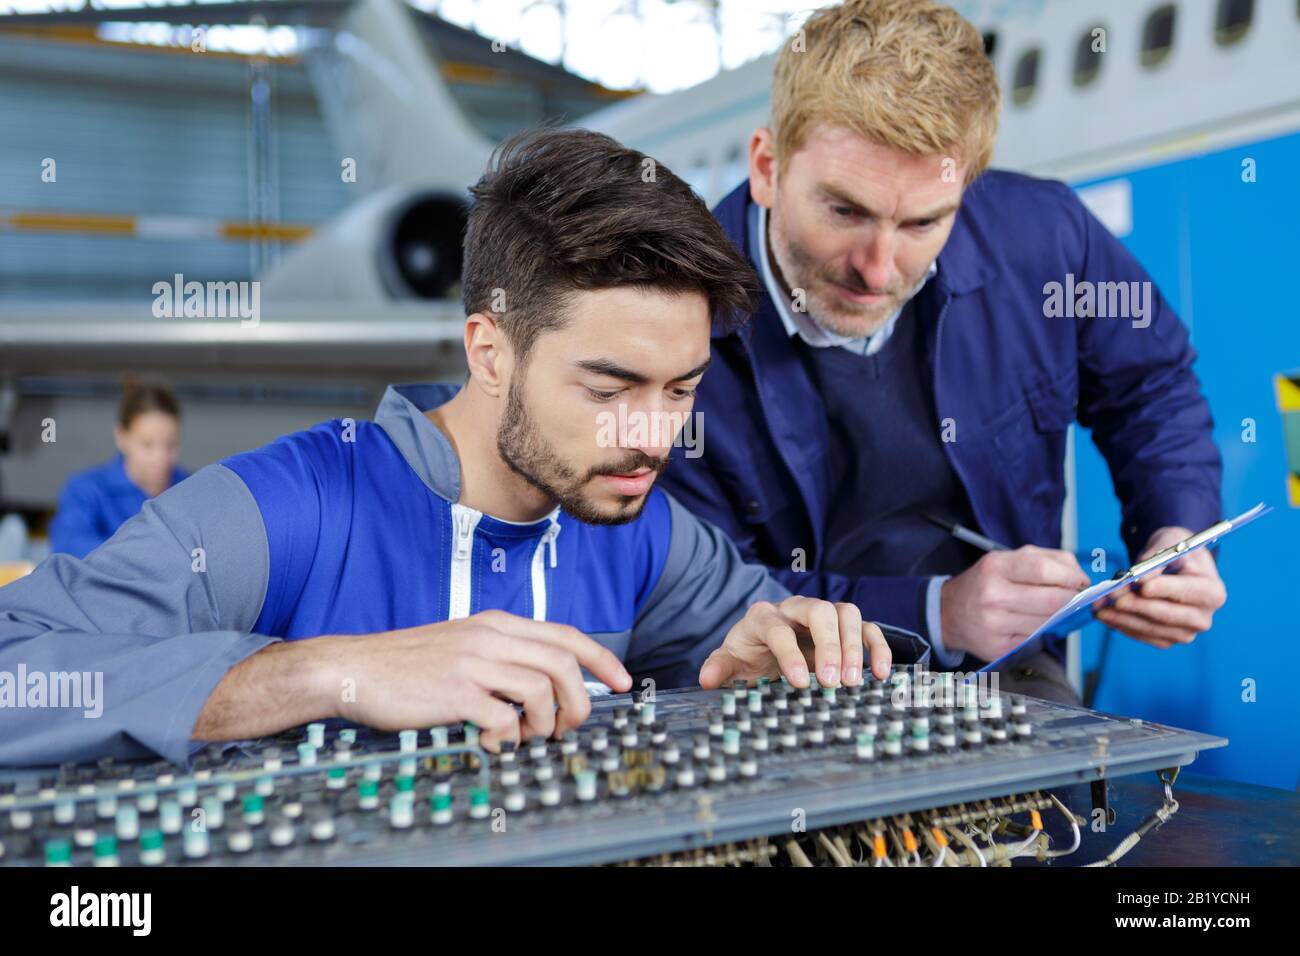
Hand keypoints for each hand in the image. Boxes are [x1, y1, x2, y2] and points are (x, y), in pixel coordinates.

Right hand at [323, 610, 631, 749]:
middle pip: (564, 663)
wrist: (353, 669)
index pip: (566, 635)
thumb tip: (547, 685)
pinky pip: (505, 719)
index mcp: (497, 625)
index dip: (601, 659)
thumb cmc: (408, 665)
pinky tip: (490, 742)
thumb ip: (504, 656)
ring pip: (543, 690)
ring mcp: (474, 663)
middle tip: (564, 728)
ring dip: (544, 724)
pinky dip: (508, 739)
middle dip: (578, 702)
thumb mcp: (463, 645)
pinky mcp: (456, 692)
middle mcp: (491, 637)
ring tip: (523, 736)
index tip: (622, 682)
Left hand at [698, 595, 890, 689]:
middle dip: (829, 645)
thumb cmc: (749, 657)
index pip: (778, 628)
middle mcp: (795, 609)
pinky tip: (881, 673)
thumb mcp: (731, 665)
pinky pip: (867, 627)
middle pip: (818, 610)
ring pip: (845, 613)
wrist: (765, 650)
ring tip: (853, 682)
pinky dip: (877, 647)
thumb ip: (720, 669)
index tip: (800, 683)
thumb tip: (709, 679)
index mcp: (763, 617)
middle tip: (832, 683)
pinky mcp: (843, 628)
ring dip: (853, 646)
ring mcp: (822, 615)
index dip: (789, 653)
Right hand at [940, 545, 1090, 662]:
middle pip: (1052, 601)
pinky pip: (1038, 640)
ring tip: (1058, 610)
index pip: (1043, 570)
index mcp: (996, 567)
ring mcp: (996, 625)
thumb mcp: (1006, 559)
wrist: (947, 613)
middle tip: (1077, 598)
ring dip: (1063, 617)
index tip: (1080, 581)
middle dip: (1073, 599)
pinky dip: (1046, 632)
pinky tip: (1038, 623)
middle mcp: (993, 596)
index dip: (1070, 576)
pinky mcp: (1000, 648)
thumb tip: (1081, 579)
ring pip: (1050, 623)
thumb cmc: (985, 582)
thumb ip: (1047, 560)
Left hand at [1094, 526, 1225, 647]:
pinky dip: (1121, 625)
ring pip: (1150, 627)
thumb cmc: (1175, 552)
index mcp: (1213, 591)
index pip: (1188, 592)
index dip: (1164, 590)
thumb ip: (1156, 560)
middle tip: (1111, 596)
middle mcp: (1203, 617)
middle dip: (1135, 605)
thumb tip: (1139, 576)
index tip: (1142, 586)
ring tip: (1098, 606)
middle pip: (1166, 614)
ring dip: (1121, 618)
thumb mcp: (1169, 546)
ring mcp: (1186, 632)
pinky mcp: (1167, 639)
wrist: (1176, 565)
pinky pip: (1142, 635)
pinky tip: (1104, 615)